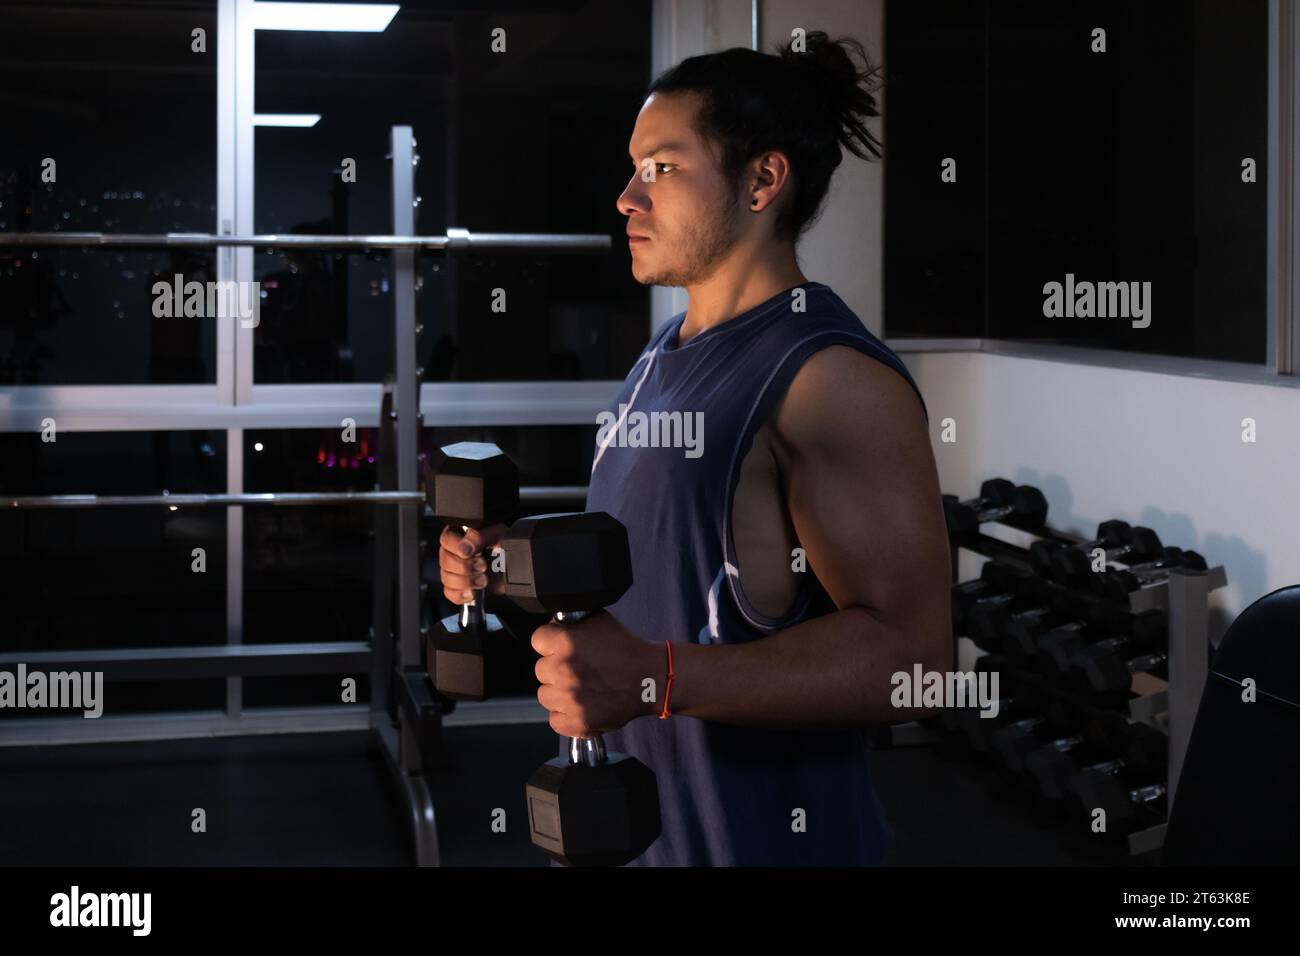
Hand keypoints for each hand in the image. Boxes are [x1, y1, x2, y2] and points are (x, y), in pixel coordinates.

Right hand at [437, 523, 507, 604]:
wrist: (515, 564)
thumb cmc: (506, 545)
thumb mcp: (498, 534)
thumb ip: (481, 536)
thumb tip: (465, 547)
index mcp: (461, 534)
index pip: (447, 538)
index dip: (456, 546)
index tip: (470, 553)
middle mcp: (454, 551)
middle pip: (445, 560)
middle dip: (464, 567)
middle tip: (482, 567)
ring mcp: (453, 570)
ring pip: (447, 577)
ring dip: (465, 581)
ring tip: (483, 580)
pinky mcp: (458, 587)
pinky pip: (450, 593)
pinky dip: (461, 595)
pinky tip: (473, 592)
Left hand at [532, 612, 662, 737]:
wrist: (651, 679)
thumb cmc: (627, 649)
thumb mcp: (599, 621)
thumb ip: (572, 622)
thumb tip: (556, 625)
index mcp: (565, 642)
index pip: (538, 640)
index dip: (550, 643)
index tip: (560, 647)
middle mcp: (562, 670)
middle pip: (541, 669)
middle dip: (556, 668)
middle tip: (577, 669)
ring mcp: (568, 698)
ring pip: (545, 696)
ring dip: (559, 693)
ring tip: (580, 688)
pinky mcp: (576, 721)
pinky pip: (555, 720)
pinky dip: (566, 715)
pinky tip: (581, 705)